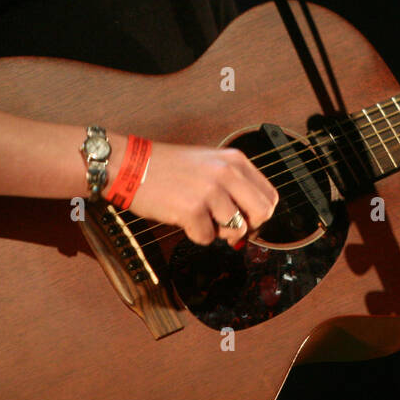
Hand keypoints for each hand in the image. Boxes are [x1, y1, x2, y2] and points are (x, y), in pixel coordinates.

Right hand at [128, 142, 278, 245]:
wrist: (130, 165)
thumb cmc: (167, 167)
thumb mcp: (209, 164)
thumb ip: (233, 186)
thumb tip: (250, 224)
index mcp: (235, 161)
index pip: (270, 195)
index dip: (260, 215)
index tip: (246, 220)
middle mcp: (227, 173)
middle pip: (262, 214)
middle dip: (248, 228)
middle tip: (228, 229)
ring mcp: (210, 191)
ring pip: (236, 229)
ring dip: (218, 231)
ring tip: (199, 217)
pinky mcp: (192, 209)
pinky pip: (207, 238)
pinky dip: (196, 235)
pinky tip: (183, 219)